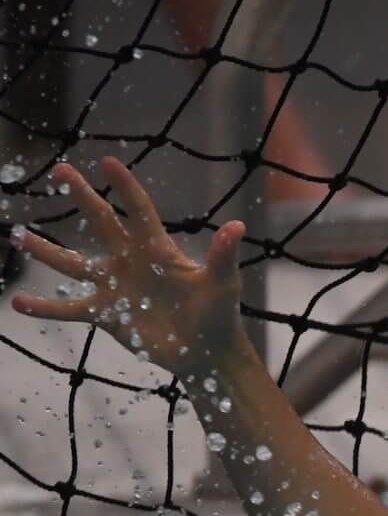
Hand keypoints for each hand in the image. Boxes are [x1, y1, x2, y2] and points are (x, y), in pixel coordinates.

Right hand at [10, 158, 247, 380]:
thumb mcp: (223, 284)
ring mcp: (116, 287)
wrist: (208, 353)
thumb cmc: (219, 314)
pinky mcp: (107, 315)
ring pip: (74, 264)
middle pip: (101, 222)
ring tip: (17, 235)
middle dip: (81, 196)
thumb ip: (223, 256)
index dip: (124, 186)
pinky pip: (70, 308)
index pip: (138, 210)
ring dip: (46, 251)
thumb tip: (237, 226)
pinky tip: (18, 302)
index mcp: (158, 249)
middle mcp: (131, 262)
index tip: (106, 162)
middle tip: (59, 169)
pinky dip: (45, 307)